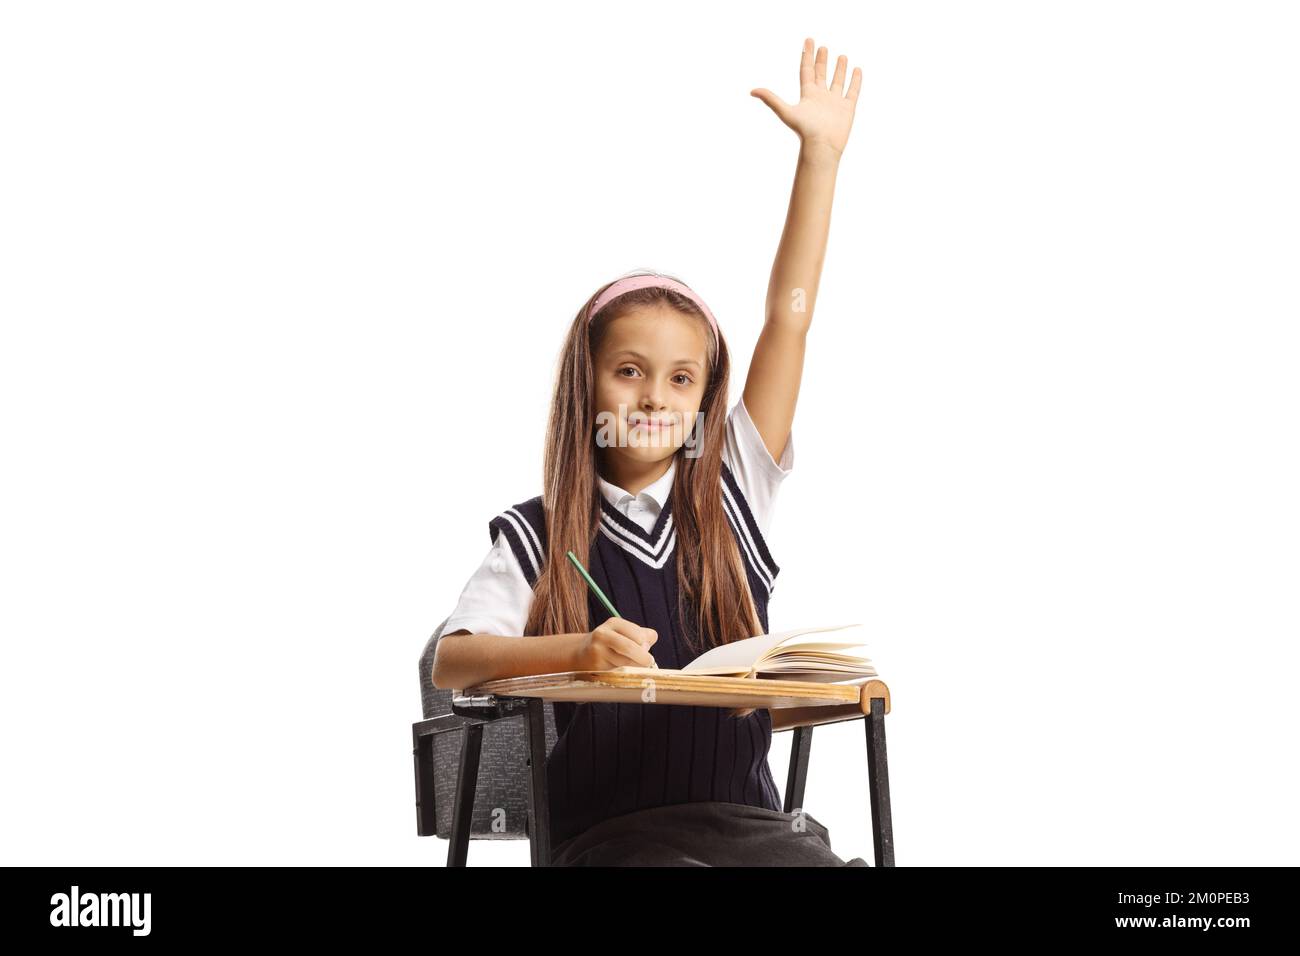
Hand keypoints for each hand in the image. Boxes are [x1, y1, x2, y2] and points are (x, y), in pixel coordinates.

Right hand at [574, 617, 657, 670]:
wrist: (582, 654)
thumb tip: (649, 642)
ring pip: (625, 662)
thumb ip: (643, 635)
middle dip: (643, 657)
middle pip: (629, 647)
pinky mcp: (596, 666)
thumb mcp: (625, 633)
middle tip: (649, 662)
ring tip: (633, 664)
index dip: (646, 643)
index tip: (646, 647)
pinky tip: (621, 669)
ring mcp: (597, 651)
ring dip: (634, 665)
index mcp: (614, 623)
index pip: (638, 633)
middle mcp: (603, 634)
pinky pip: (617, 671)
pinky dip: (625, 672)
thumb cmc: (611, 643)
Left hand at [750, 37, 861, 157]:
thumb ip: (771, 99)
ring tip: (841, 56)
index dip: (807, 56)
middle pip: (821, 74)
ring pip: (838, 81)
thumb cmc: (804, 131)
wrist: (821, 147)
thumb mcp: (786, 111)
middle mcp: (821, 97)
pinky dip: (855, 81)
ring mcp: (834, 102)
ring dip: (839, 69)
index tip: (808, 41)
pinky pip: (852, 91)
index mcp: (807, 95)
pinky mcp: (847, 108)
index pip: (807, 71)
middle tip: (822, 47)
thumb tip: (751, 91)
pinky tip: (857, 70)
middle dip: (822, 60)